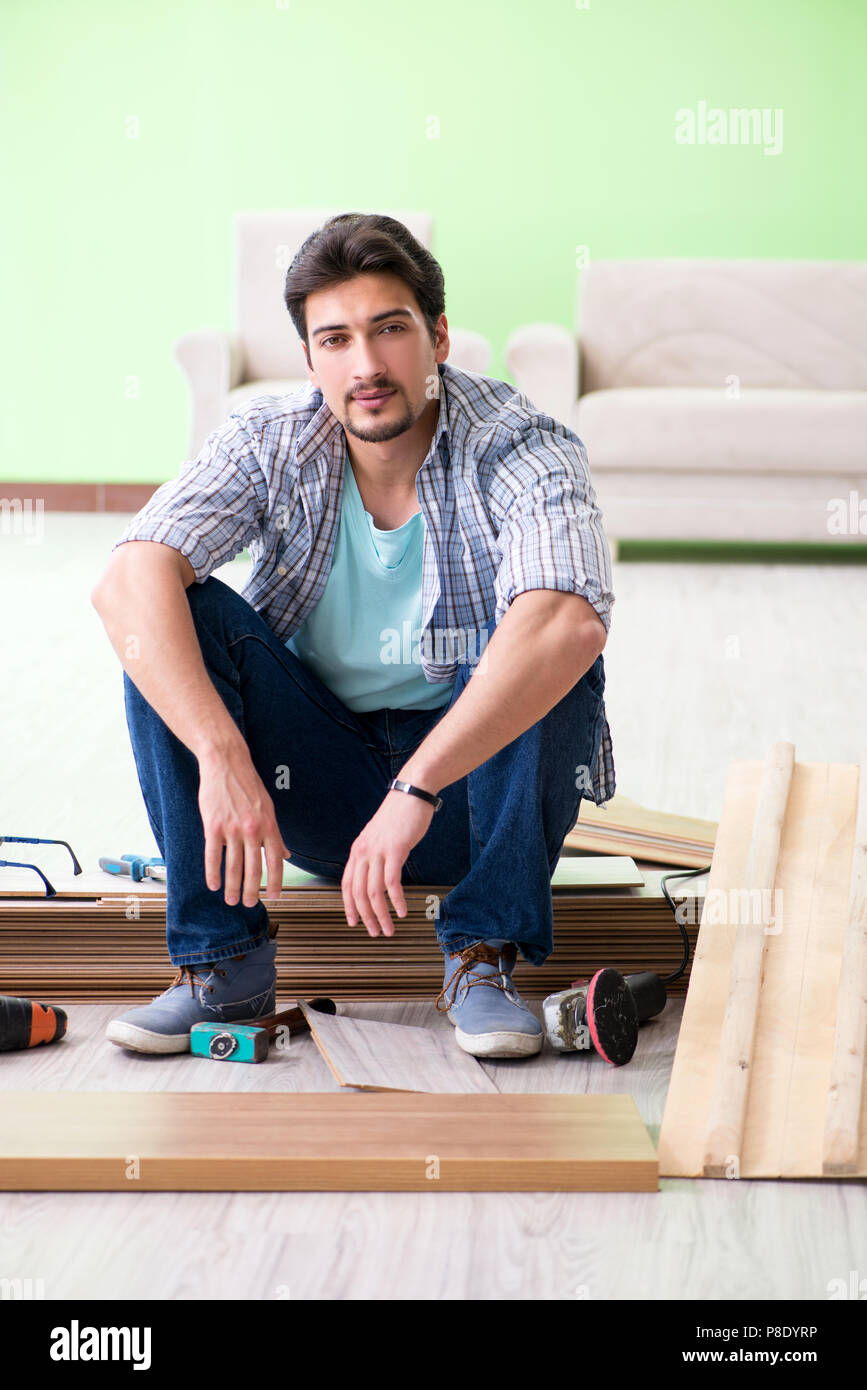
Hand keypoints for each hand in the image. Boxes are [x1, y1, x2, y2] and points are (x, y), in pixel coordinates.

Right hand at [197, 743, 290, 907]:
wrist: (226, 764)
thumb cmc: (248, 786)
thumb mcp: (268, 809)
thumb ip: (276, 835)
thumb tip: (287, 855)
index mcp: (269, 826)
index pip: (275, 860)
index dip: (276, 881)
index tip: (274, 897)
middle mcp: (253, 830)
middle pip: (253, 868)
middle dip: (252, 890)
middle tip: (249, 904)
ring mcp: (232, 829)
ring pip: (233, 866)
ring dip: (232, 887)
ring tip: (231, 900)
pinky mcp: (213, 826)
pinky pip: (213, 855)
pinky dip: (213, 872)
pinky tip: (213, 885)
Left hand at [342, 789, 433, 935]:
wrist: (411, 794)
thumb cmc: (399, 815)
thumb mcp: (379, 837)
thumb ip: (374, 855)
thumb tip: (376, 875)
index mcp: (358, 850)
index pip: (347, 885)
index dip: (349, 906)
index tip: (354, 922)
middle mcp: (363, 852)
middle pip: (358, 893)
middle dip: (365, 917)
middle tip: (375, 932)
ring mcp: (378, 851)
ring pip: (374, 892)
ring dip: (381, 915)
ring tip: (389, 929)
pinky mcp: (395, 850)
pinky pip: (392, 882)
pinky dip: (396, 900)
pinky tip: (402, 911)